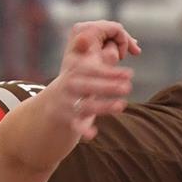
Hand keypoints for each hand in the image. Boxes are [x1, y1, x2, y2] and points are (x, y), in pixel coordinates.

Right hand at [53, 20, 138, 139]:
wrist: (52, 105)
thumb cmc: (77, 83)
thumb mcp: (84, 68)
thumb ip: (99, 58)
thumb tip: (114, 47)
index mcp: (74, 71)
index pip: (92, 69)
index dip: (110, 71)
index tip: (129, 73)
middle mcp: (69, 86)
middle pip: (88, 86)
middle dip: (108, 86)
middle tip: (128, 87)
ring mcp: (66, 103)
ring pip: (85, 106)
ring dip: (103, 106)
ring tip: (121, 105)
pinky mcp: (66, 118)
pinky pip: (75, 125)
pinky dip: (83, 129)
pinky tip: (93, 133)